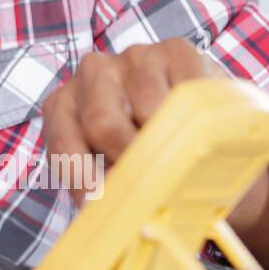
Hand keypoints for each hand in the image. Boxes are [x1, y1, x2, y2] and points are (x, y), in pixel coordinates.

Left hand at [41, 38, 251, 211]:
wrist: (205, 124)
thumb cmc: (151, 154)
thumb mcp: (120, 173)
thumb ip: (106, 189)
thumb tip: (103, 220)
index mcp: (64, 106)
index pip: (63, 145)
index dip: (83, 182)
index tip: (103, 211)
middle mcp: (90, 73)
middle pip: (101, 123)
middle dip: (130, 162)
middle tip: (154, 185)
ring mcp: (133, 56)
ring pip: (148, 110)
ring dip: (169, 142)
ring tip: (181, 157)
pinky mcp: (176, 49)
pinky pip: (186, 91)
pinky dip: (196, 119)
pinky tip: (202, 131)